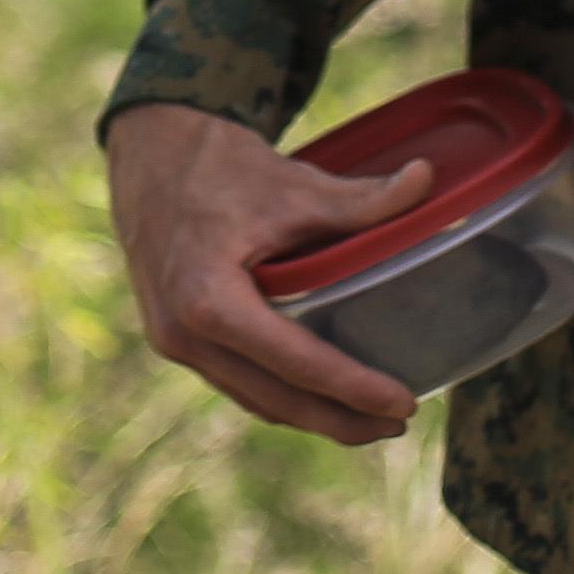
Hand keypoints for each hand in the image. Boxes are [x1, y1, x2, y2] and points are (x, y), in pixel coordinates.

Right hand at [102, 100, 434, 444]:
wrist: (147, 150)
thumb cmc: (217, 164)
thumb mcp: (292, 183)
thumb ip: (361, 199)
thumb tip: (426, 180)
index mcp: (209, 300)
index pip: (297, 363)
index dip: (355, 389)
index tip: (405, 405)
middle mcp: (184, 334)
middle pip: (277, 400)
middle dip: (341, 420)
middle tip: (398, 424)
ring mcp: (173, 342)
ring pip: (255, 399)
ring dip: (311, 416)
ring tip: (368, 419)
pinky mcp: (174, 338)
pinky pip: (235, 381)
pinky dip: (279, 394)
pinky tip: (317, 393)